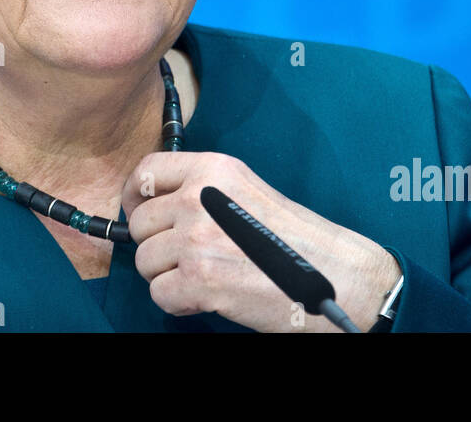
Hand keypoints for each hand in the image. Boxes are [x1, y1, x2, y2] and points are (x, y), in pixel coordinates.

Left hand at [121, 151, 401, 331]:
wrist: (335, 275)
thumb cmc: (296, 239)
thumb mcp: (245, 191)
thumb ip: (201, 191)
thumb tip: (154, 207)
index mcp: (212, 169)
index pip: (145, 172)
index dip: (135, 197)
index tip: (141, 214)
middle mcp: (199, 198)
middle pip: (141, 225)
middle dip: (158, 247)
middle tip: (188, 259)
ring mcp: (196, 239)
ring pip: (145, 262)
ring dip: (168, 276)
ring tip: (206, 277)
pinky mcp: (199, 279)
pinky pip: (159, 294)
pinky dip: (178, 302)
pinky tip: (208, 297)